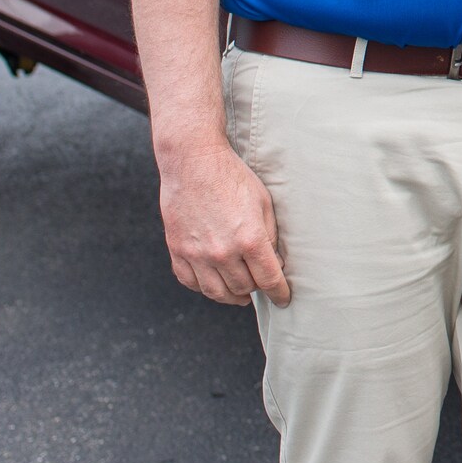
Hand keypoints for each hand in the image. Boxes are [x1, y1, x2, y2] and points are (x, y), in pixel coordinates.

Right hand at [158, 139, 290, 305]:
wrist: (193, 162)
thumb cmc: (233, 178)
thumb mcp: (264, 203)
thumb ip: (270, 236)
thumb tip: (275, 263)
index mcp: (249, 240)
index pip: (269, 280)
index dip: (280, 293)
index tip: (283, 299)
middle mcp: (222, 252)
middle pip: (244, 288)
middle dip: (256, 289)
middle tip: (260, 283)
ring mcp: (197, 254)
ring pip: (217, 292)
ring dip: (232, 295)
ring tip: (240, 292)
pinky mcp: (178, 251)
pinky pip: (191, 282)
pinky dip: (204, 287)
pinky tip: (214, 281)